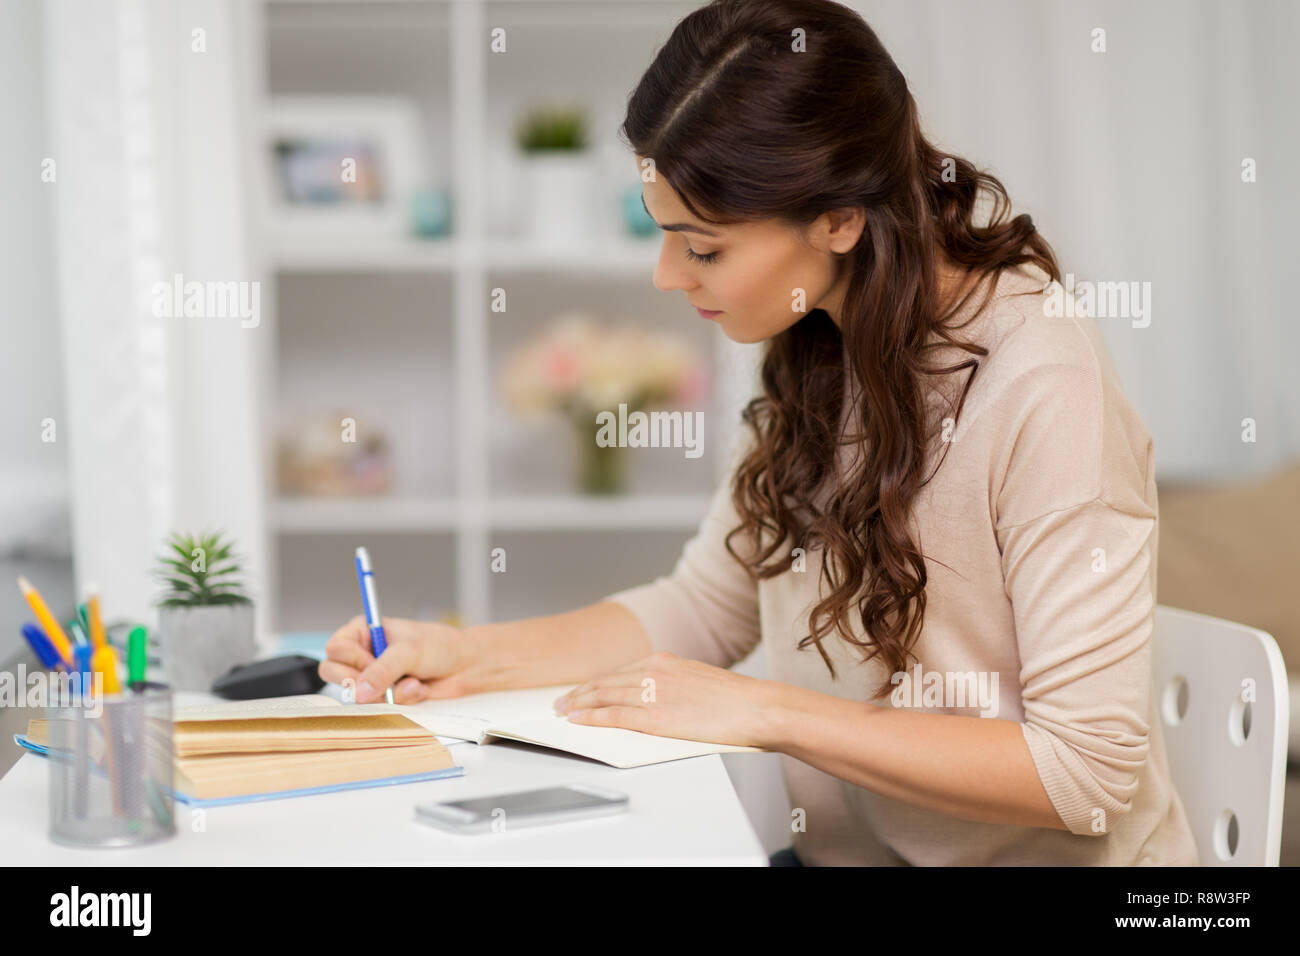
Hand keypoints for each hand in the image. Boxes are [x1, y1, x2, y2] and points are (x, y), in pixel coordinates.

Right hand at [318, 615, 477, 703]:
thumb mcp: (410, 652)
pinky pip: (379, 704)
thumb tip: (359, 692)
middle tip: (383, 681)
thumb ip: (383, 670)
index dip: (351, 660)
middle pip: (333, 672)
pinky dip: (401, 699)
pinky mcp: (385, 693)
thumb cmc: (440, 646)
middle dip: (360, 681)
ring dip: (388, 691)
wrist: (465, 666)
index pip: (336, 648)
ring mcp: (373, 675)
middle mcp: (363, 653)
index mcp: (364, 631)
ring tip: (413, 681)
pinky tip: (418, 688)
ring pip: (357, 694)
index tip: (371, 662)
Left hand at [551, 651, 782, 748]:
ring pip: (603, 696)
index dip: (596, 683)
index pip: (619, 672)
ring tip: (562, 711)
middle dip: (579, 693)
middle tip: (560, 701)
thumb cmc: (736, 700)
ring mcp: (653, 693)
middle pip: (605, 682)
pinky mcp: (655, 716)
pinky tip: (578, 720)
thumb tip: (659, 697)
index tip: (582, 690)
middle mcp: (654, 672)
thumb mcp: (699, 680)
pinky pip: (614, 716)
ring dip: (578, 704)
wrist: (756, 707)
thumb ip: (674, 685)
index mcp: (665, 662)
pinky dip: (591, 717)